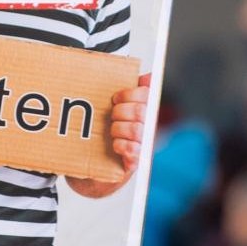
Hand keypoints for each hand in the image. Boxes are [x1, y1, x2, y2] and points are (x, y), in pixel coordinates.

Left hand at [65, 74, 149, 199]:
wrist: (96, 169)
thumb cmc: (107, 136)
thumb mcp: (117, 111)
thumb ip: (132, 92)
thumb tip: (148, 76)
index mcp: (147, 110)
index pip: (147, 94)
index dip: (129, 94)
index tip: (115, 98)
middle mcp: (149, 127)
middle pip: (140, 111)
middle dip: (120, 112)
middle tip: (111, 116)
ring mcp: (144, 145)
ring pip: (136, 130)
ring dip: (118, 129)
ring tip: (110, 133)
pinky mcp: (137, 162)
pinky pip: (133, 149)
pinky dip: (121, 145)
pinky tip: (115, 146)